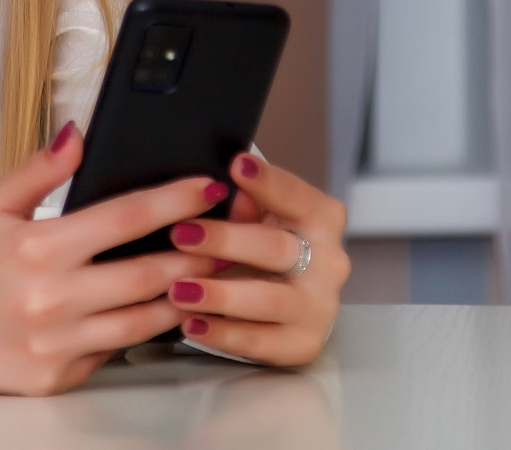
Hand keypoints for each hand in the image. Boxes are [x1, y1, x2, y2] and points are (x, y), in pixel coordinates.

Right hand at [0, 124, 221, 393]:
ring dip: (184, 296)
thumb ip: (40, 171)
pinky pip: (113, 352)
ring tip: (211, 273)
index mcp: (39, 248)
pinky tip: (162, 310)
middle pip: (150, 273)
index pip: (126, 217)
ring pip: (144, 321)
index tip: (211, 187)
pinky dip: (140, 331)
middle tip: (231, 234)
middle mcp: (53, 299)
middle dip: (198, 252)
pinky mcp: (56, 377)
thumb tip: (80, 133)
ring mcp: (57, 343)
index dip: (177, 200)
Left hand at [161, 152, 348, 364]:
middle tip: (180, 235)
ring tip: (180, 290)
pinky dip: (223, 334)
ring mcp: (320, 306)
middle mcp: (330, 262)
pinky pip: (260, 342)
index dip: (266, 180)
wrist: (291, 299)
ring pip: (270, 300)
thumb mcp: (260, 216)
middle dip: (225, 241)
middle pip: (276, 248)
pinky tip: (191, 324)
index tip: (236, 165)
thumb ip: (247, 204)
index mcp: (322, 219)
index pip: (295, 194)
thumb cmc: (266, 244)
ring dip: (221, 295)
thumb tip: (229, 192)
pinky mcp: (304, 343)